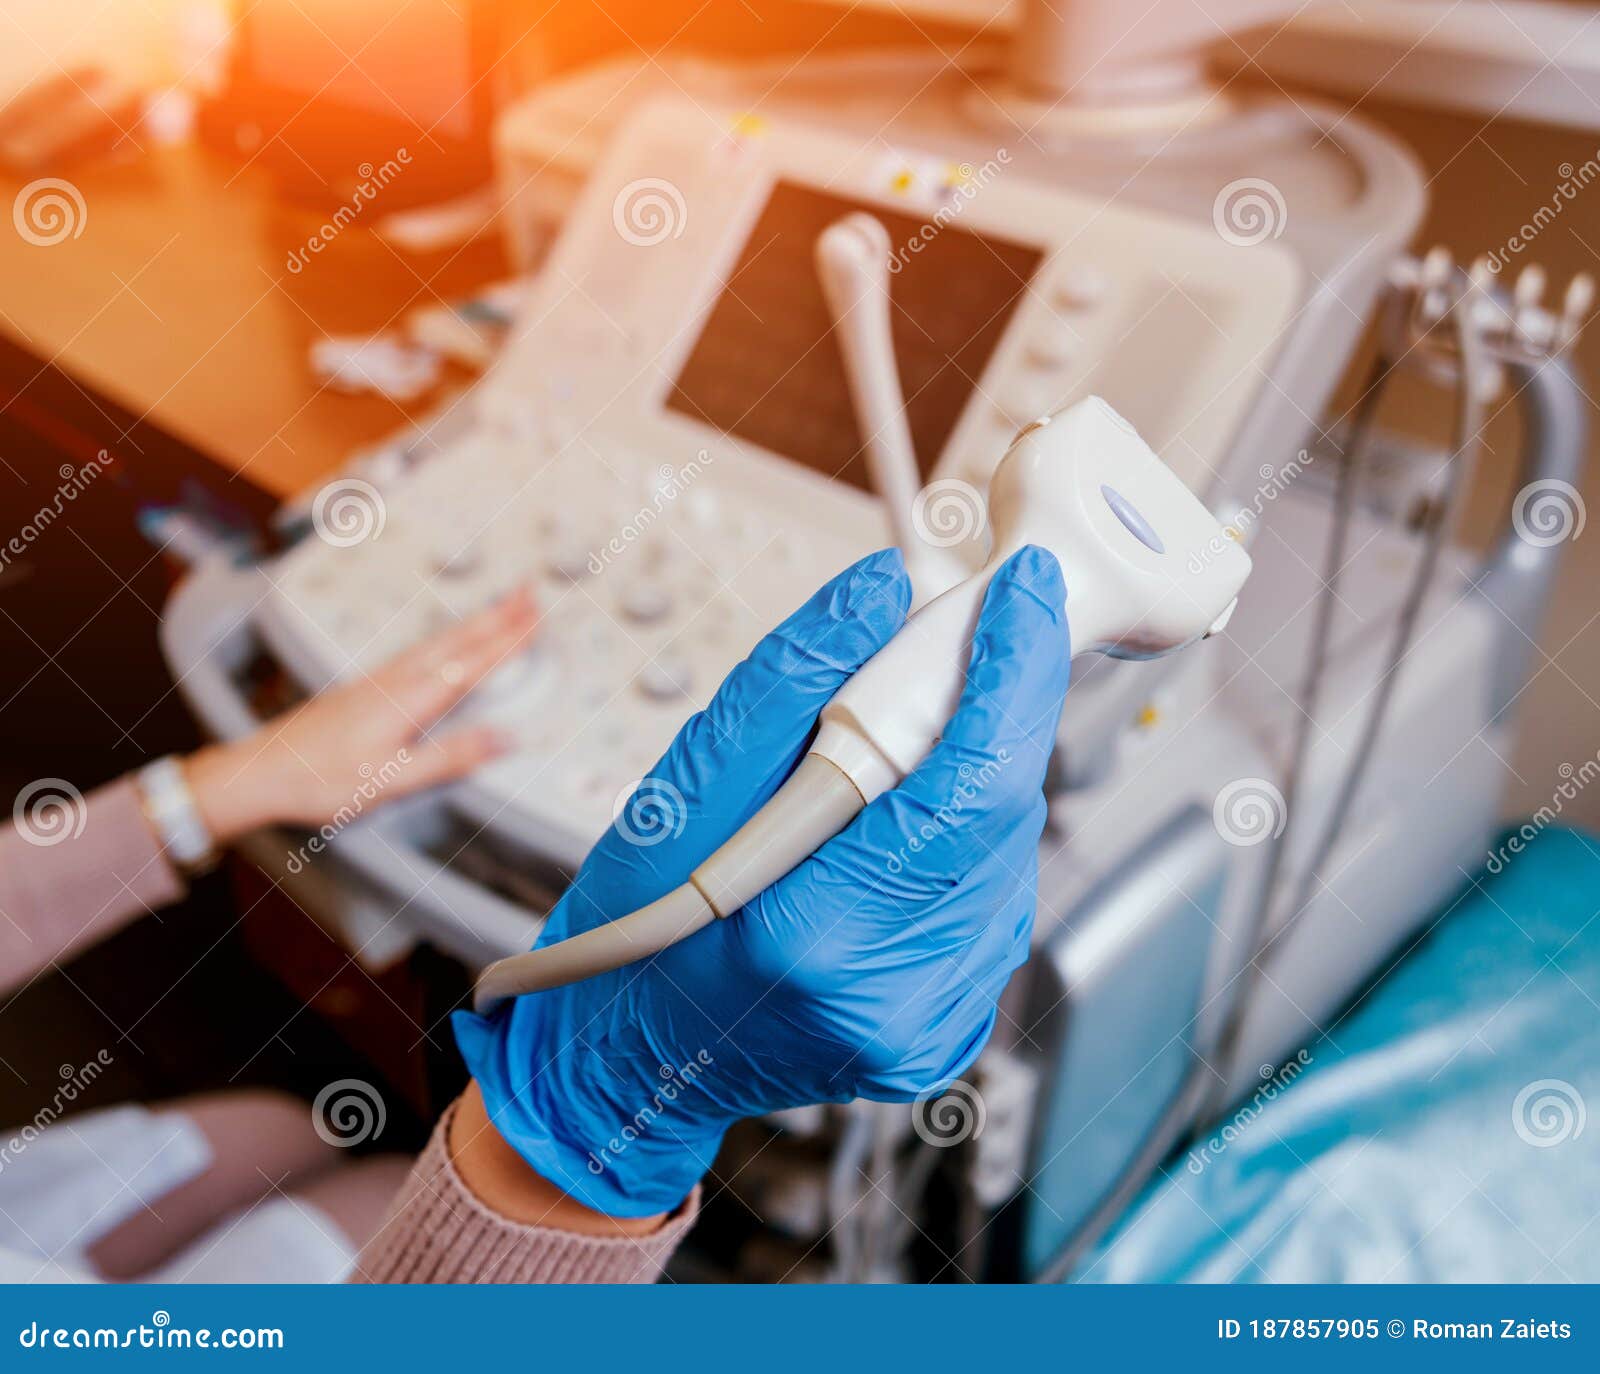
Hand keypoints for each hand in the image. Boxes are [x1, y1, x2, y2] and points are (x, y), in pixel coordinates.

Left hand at [185, 587, 539, 841]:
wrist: (259, 771)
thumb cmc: (317, 779)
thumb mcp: (391, 779)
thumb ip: (451, 757)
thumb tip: (502, 740)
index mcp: (408, 699)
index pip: (472, 664)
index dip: (508, 641)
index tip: (537, 619)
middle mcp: (395, 681)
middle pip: (457, 640)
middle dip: (496, 615)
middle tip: (527, 592)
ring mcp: (378, 681)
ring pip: (439, 642)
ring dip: (474, 622)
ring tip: (499, 609)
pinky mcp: (365, 688)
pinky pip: (420, 651)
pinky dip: (448, 639)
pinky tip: (445, 643)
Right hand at [455, 546, 1070, 1216]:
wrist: (638, 1053)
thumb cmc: (641, 930)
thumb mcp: (684, 786)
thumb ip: (786, 681)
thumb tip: (877, 593)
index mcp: (818, 935)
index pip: (968, 786)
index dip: (1013, 675)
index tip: (1025, 594)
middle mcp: (893, 996)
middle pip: (1005, 814)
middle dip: (996, 712)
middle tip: (962, 644)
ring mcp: (929, 1024)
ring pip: (1011, 854)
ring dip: (978, 778)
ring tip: (907, 748)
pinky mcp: (947, 1031)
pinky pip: (994, 902)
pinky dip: (966, 840)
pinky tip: (906, 824)